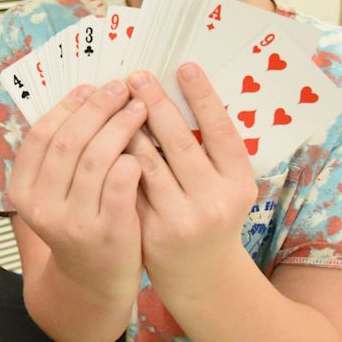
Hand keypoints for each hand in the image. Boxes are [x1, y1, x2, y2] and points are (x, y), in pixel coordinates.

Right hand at [7, 80, 146, 287]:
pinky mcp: (109, 233)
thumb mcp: (54, 193)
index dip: (66, 107)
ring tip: (139, 108)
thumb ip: (59, 155)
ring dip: (120, 126)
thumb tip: (81, 96)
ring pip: (97, 159)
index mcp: (23, 191)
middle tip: (120, 88)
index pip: (41, 136)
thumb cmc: (79, 225)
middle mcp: (43, 208)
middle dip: (97, 109)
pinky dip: (132, 159)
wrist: (93, 281)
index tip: (90, 87)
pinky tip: (143, 147)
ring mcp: (75, 223)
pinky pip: (120, 183)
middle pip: (69, 143)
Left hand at [126, 65, 255, 293]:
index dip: (203, 97)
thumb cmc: (212, 215)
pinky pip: (127, 185)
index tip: (184, 66)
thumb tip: (181, 92)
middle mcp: (214, 200)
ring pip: (146, 162)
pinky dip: (115, 158)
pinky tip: (101, 134)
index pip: (221, 130)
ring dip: (127, 126)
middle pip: (180, 142)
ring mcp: (181, 218)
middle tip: (137, 74)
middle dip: (156, 103)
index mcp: (239, 182)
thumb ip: (210, 149)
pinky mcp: (151, 231)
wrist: (202, 274)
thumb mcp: (226, 183)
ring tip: (115, 97)